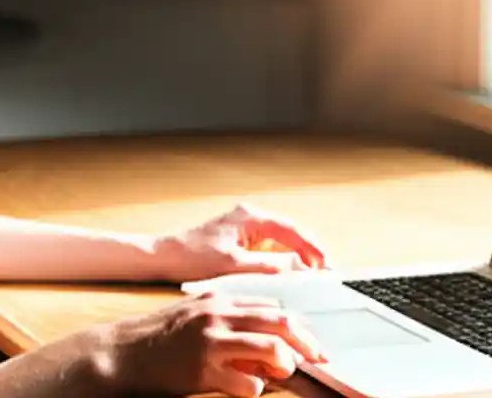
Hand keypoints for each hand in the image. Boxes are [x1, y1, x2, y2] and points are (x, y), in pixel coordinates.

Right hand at [95, 292, 326, 396]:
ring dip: (284, 363)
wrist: (119, 354)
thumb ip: (229, 321)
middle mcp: (219, 314)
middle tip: (318, 357)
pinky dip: (255, 388)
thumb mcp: (195, 316)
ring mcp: (211, 341)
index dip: (297, 324)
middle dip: (306, 341)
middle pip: (280, 321)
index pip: (272, 305)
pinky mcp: (203, 369)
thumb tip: (266, 338)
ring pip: (271, 347)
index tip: (310, 341)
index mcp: (219, 299)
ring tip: (281, 372)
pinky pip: (247, 382)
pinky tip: (245, 387)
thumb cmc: (157, 338)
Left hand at [153, 203, 330, 282]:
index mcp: (251, 217)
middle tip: (324, 270)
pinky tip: (287, 272)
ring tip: (311, 273)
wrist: (165, 257)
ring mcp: (245, 226)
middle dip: (308, 251)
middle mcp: (250, 217)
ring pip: (281, 239)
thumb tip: (295, 269)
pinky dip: (282, 257)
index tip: (326, 263)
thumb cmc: (192, 257)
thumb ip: (267, 266)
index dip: (312, 247)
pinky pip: (269, 246)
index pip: (292, 230)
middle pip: (290, 232)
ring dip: (296, 255)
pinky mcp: (240, 238)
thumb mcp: (233, 265)